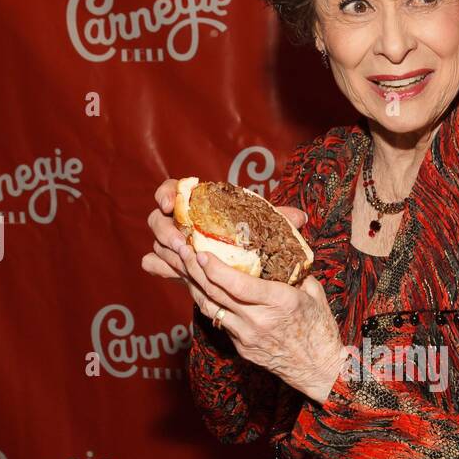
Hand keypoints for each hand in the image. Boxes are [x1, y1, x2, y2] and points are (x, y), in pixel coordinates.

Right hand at [141, 176, 306, 282]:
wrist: (245, 263)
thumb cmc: (252, 235)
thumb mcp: (264, 225)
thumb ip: (278, 219)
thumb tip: (301, 217)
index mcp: (198, 203)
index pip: (173, 190)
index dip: (167, 193)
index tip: (170, 202)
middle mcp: (182, 221)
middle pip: (159, 218)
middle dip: (166, 227)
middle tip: (180, 240)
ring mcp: (175, 242)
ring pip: (158, 240)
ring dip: (164, 247)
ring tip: (180, 255)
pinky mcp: (174, 262)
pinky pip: (156, 262)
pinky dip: (156, 265)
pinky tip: (158, 269)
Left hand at [178, 245, 346, 404]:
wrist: (320, 369)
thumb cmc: (320, 328)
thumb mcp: (314, 293)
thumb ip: (294, 272)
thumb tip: (279, 249)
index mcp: (280, 303)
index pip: (238, 285)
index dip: (215, 269)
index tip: (200, 252)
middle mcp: (259, 321)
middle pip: (217, 293)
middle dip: (194, 269)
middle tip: (180, 249)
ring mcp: (247, 337)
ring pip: (210, 308)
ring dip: (193, 284)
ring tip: (181, 264)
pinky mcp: (242, 348)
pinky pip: (218, 321)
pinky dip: (206, 302)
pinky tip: (198, 287)